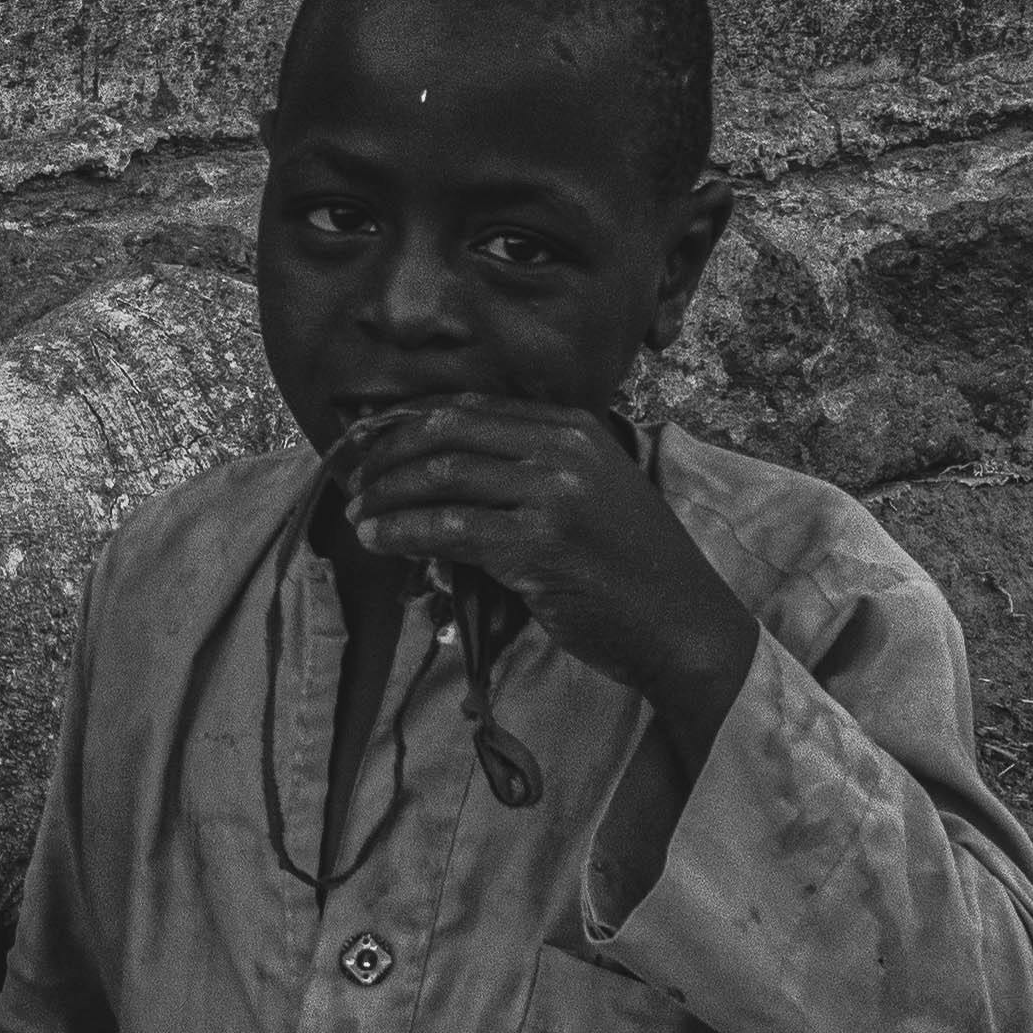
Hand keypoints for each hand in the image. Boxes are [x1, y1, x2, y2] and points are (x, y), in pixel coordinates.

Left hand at [337, 397, 759, 767]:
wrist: (681, 623)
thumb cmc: (626, 567)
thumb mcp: (585, 494)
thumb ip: (523, 472)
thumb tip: (432, 473)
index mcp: (573, 427)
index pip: (468, 408)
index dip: (405, 422)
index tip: (365, 443)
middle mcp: (564, 449)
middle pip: (446, 431)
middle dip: (384, 454)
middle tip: (351, 480)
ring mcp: (554, 494)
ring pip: (440, 477)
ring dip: (385, 495)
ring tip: (357, 514)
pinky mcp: (540, 545)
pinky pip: (448, 529)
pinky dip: (402, 533)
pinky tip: (379, 541)